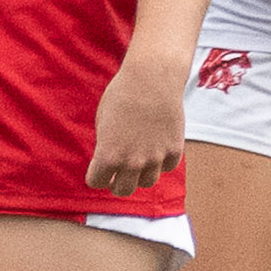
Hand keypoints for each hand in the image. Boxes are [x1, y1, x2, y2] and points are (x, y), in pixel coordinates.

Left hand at [86, 50, 185, 196]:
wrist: (152, 79)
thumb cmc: (122, 95)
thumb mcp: (102, 122)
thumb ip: (105, 147)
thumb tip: (109, 162)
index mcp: (108, 156)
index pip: (96, 182)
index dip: (97, 174)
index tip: (99, 167)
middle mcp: (131, 163)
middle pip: (123, 190)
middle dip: (117, 182)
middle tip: (118, 172)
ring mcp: (155, 159)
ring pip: (146, 182)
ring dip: (140, 174)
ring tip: (139, 158)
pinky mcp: (174, 151)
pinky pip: (166, 167)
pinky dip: (161, 161)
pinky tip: (156, 146)